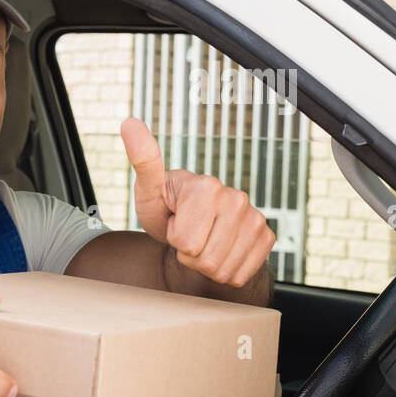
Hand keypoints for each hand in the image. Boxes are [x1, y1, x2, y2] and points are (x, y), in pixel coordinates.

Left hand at [121, 117, 274, 287]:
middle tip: (187, 235)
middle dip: (189, 255)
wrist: (194, 228)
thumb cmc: (165, 208)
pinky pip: (241, 274)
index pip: (185, 242)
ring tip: (201, 242)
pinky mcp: (266, 237)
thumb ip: (143, 160)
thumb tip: (128, 122)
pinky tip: (219, 251)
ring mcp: (255, 217)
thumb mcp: (147, 190)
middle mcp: (237, 198)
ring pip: (222, 270)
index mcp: (206, 186)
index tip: (174, 221)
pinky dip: (225, 272)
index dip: (174, 239)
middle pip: (205, 259)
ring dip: (205, 265)